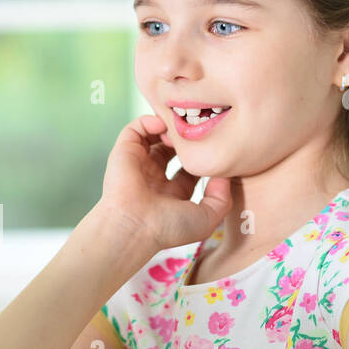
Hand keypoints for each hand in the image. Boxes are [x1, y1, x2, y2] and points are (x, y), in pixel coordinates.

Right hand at [98, 113, 231, 249]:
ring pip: (155, 135)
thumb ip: (222, 197)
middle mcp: (155, 177)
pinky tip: (162, 125)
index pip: (189, 167)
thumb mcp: (207, 218)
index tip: (216, 148)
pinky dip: (149, 120)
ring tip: (180, 128)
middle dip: (186, 138)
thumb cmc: (168, 228)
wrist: (134, 226)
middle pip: (173, 148)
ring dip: (169, 128)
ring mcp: (139, 164)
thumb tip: (224, 174)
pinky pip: (136, 129)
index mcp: (172, 193)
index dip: (202, 155)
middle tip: (198, 131)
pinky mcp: (125, 152)